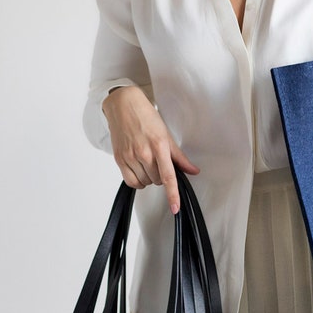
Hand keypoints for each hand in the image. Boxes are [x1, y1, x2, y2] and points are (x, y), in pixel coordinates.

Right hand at [102, 86, 198, 213]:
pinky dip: (138, 181)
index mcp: (159, 145)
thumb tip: (193, 171)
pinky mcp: (119, 159)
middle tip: (158, 160)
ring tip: (147, 161)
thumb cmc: (146, 117)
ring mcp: (130, 156)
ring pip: (145, 182)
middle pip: (157, 180)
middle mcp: (144, 152)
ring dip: (149, 177)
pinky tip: (140, 170)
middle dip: (161, 175)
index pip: (168, 176)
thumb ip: (179, 156)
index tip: (175, 208)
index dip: (173, 194)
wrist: (123, 105)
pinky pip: (131, 181)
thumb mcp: (166, 134)